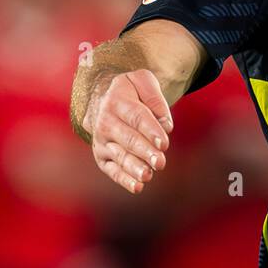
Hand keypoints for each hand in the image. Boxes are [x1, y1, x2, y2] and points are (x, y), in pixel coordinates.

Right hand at [85, 69, 172, 193]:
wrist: (102, 97)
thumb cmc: (130, 91)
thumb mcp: (142, 81)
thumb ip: (155, 98)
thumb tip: (167, 125)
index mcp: (116, 101)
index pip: (136, 117)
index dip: (151, 130)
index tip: (164, 143)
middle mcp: (105, 122)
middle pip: (128, 139)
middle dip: (145, 151)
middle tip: (160, 162)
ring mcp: (101, 141)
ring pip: (119, 156)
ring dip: (134, 167)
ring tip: (148, 175)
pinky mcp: (101, 156)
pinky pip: (111, 170)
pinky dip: (123, 179)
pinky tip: (137, 187)